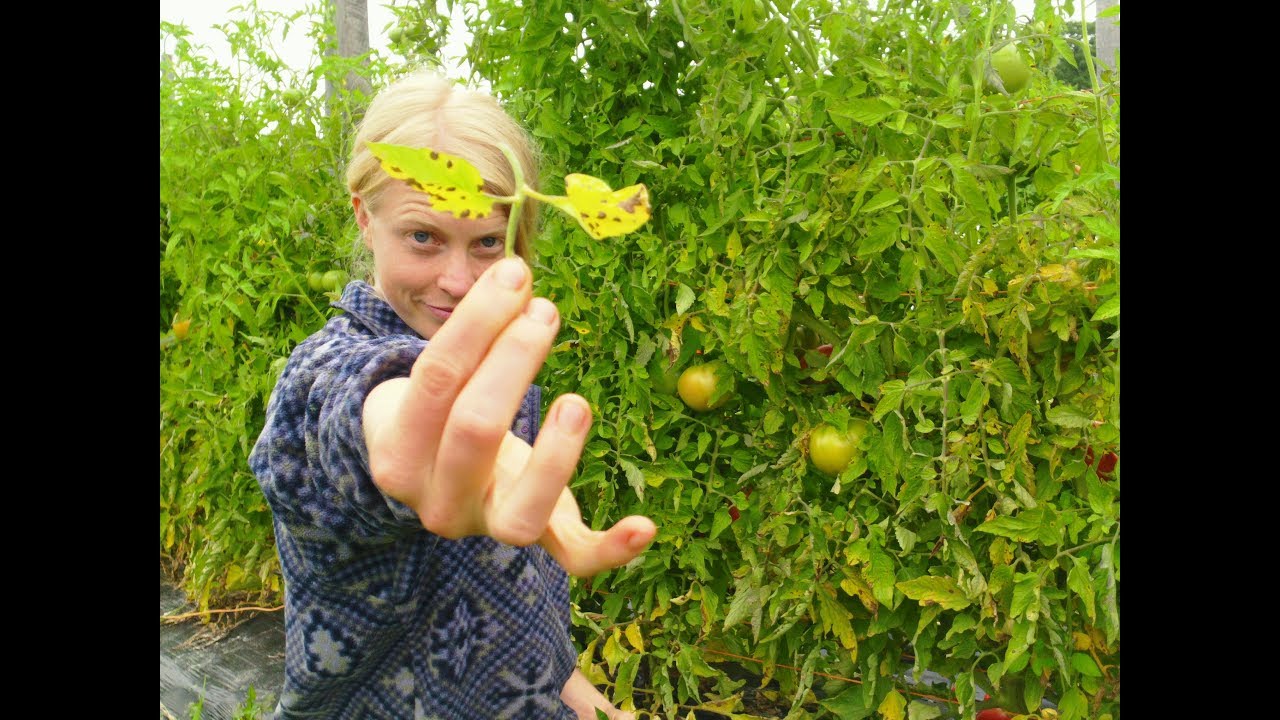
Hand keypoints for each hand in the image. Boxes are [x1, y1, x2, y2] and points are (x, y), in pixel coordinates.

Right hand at [363, 257, 655, 575]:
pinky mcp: (539, 542)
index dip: (478, 323)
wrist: (429, 479)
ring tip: (577, 402)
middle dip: (513, 362)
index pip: (436, 380)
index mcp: (398, 454)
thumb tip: (519, 276)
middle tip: (545, 312)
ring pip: (522, 514)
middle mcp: (437, 501)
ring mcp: (488, 527)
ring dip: (557, 456)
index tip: (516, 276)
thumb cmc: (437, 411)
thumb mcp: (431, 380)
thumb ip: (471, 340)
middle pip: (474, 432)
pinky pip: (575, 560)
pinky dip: (611, 549)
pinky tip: (645, 527)